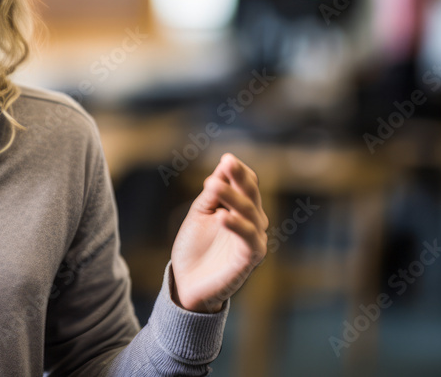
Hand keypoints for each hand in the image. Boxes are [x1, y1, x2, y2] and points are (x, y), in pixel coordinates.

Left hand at [169, 153, 268, 312]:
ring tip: (213, 185)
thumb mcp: (200, 214)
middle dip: (238, 178)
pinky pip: (248, 238)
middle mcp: (253, 222)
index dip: (237, 171)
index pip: (246, 184)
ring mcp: (253, 240)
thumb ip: (212, 194)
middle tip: (227, 163)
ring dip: (232, 197)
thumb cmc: (195, 247)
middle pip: (250, 195)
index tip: (226, 159)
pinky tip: (222, 216)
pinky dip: (236, 225)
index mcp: (241, 209)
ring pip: (248, 212)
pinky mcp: (250, 258)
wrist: (187, 282)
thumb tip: (224, 165)